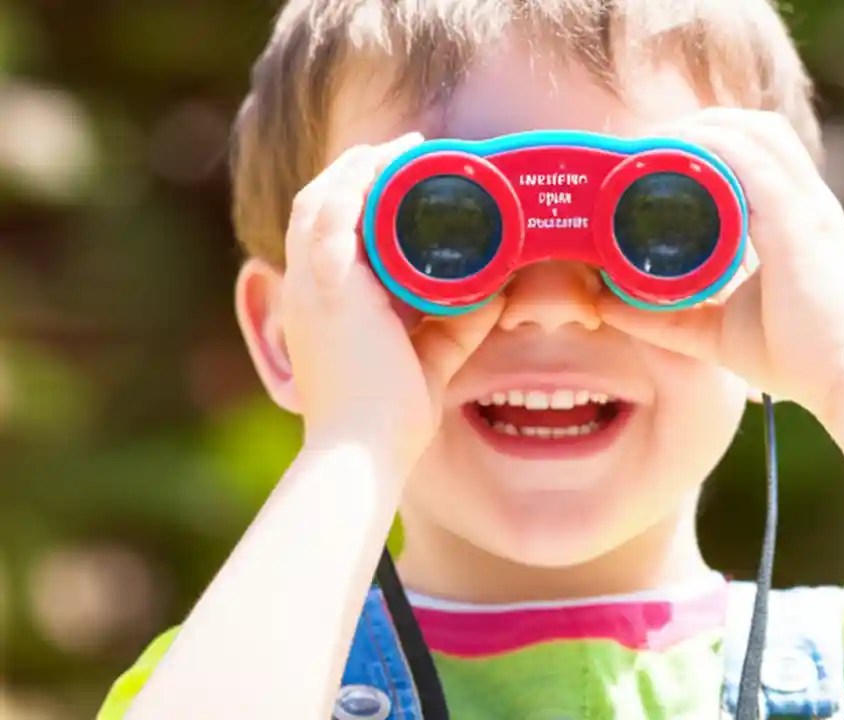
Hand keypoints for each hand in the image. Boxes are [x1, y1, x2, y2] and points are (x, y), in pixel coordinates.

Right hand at [280, 133, 501, 469]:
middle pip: (318, 206)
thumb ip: (456, 325)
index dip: (357, 198)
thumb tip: (495, 291)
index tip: (401, 177)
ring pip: (319, 201)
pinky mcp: (326, 287)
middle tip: (405, 151)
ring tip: (402, 147)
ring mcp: (310, 286)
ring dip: (357, 167)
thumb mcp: (430, 358)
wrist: (364, 450)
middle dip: (358, 172)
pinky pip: (330, 214)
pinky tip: (384, 162)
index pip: (328, 234)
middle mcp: (306, 289)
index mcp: (322, 305)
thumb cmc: (389, 418)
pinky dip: (354, 183)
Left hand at [599, 108, 843, 416]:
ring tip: (655, 143)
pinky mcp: (800, 223)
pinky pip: (754, 162)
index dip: (710, 138)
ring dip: (703, 127)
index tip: (656, 153)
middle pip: (757, 126)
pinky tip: (677, 154)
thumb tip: (608, 306)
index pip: (760, 148)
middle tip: (646, 144)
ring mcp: (808, 207)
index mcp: (799, 216)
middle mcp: (808, 201)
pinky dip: (714, 149)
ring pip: (756, 132)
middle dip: (701, 122)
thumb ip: (668, 318)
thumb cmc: (793, 357)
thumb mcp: (717, 331)